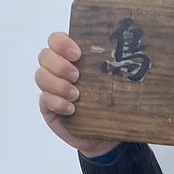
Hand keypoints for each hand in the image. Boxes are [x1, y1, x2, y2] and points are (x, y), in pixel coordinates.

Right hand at [35, 32, 118, 157]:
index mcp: (72, 57)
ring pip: (41, 76)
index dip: (62, 43)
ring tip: (76, 95)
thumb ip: (117, 65)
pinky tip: (71, 109)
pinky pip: (44, 99)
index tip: (78, 54)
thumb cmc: (112, 103)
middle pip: (45, 56)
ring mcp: (51, 88)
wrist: (108, 133)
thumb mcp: (116, 81)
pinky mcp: (49, 107)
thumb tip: (132, 51)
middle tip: (77, 76)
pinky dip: (57, 103)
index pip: (56, 40)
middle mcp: (58, 70)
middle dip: (60, 65)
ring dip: (58, 84)